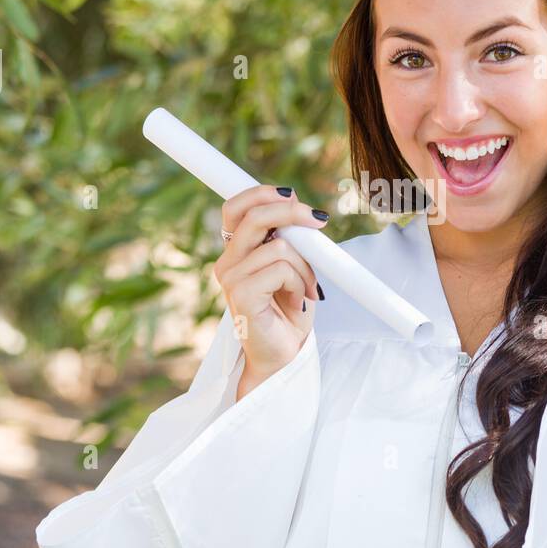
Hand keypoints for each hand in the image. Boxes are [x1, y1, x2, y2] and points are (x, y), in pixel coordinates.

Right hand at [213, 184, 328, 399]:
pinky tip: (299, 300)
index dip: (262, 193)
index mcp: (236, 251)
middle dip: (291, 210)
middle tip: (319, 221)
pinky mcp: (241, 295)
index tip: (292, 194)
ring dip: (305, 266)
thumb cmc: (289, 310)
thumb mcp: (293, 266)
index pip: (236, 206)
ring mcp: (230, 278)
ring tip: (308, 288)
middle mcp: (227, 262)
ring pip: (279, 246)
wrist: (284, 354)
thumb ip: (288, 238)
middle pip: (253, 214)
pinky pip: (281, 268)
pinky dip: (300, 281)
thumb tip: (299, 207)